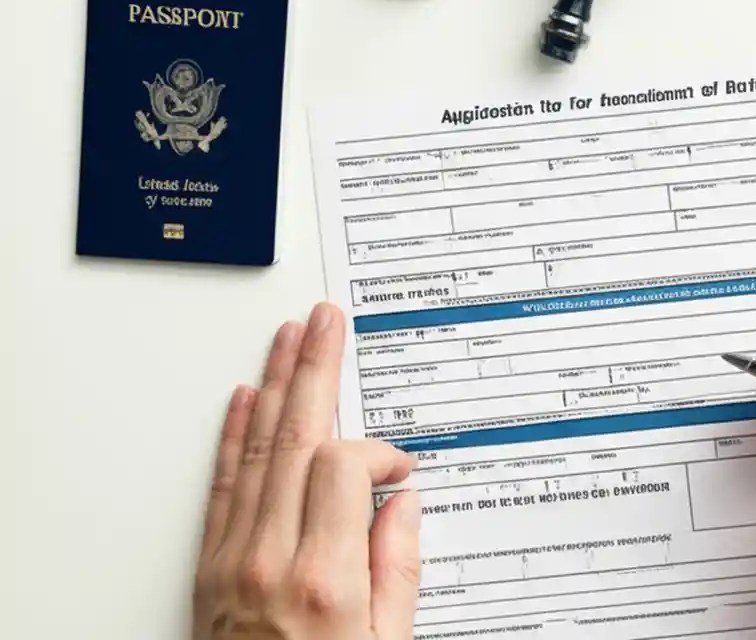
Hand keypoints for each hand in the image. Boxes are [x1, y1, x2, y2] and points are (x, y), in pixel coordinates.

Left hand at [192, 302, 422, 638]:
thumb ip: (399, 567)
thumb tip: (400, 501)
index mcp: (326, 579)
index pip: (346, 468)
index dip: (378, 451)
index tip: (399, 469)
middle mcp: (272, 560)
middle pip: (295, 439)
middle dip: (315, 370)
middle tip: (325, 321)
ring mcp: (233, 560)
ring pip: (256, 451)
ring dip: (275, 385)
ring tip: (289, 338)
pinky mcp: (210, 568)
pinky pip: (223, 486)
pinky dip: (234, 436)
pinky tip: (244, 398)